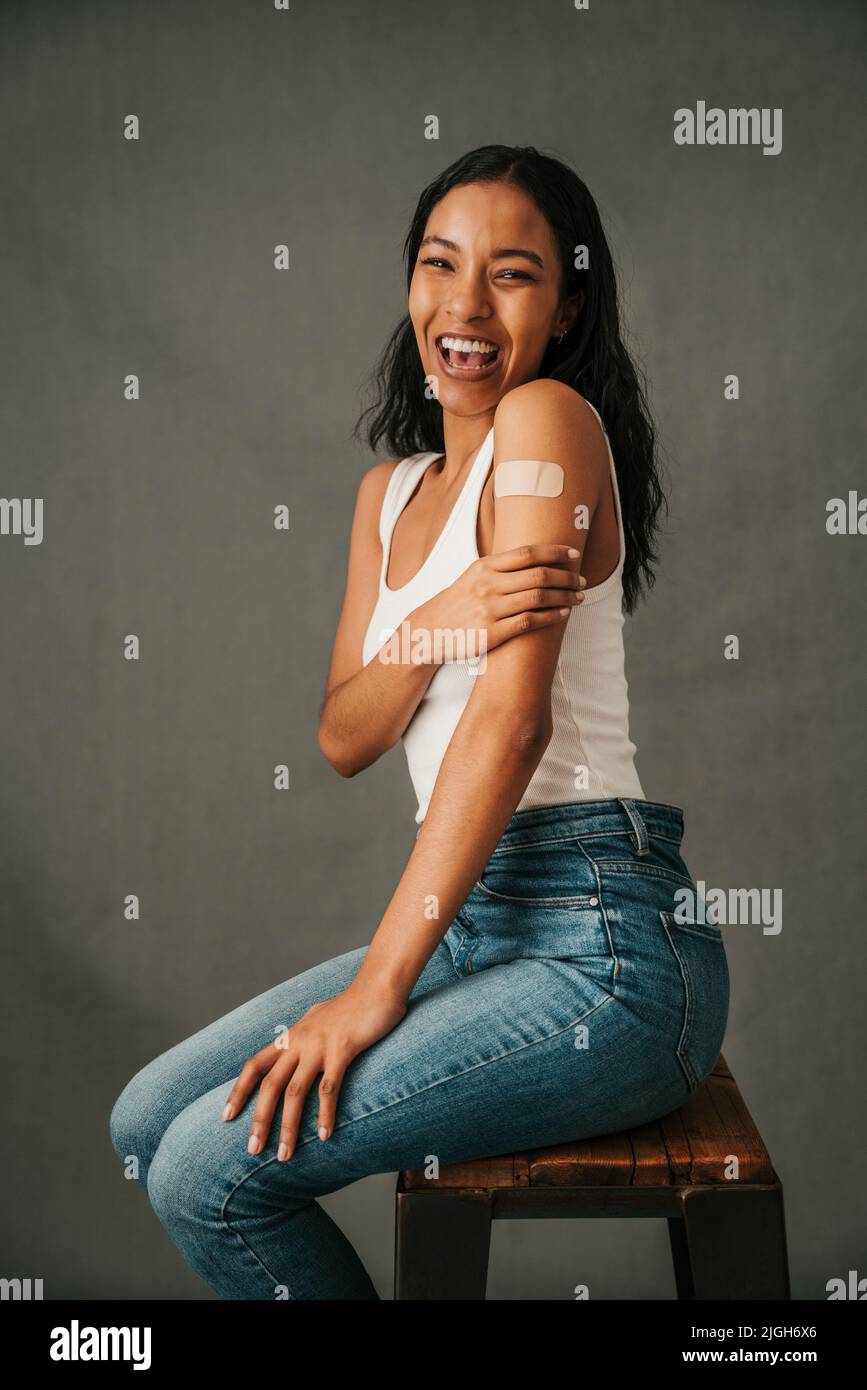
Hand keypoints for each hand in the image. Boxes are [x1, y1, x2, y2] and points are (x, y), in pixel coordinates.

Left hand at [222, 983, 407, 1160]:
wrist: (377, 987)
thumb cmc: (351, 1005)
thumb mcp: (317, 1018)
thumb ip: (303, 1035)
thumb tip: (291, 1045)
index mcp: (290, 1037)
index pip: (254, 1065)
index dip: (238, 1091)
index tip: (226, 1117)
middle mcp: (299, 1042)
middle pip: (270, 1085)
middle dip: (259, 1120)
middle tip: (253, 1149)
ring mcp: (319, 1046)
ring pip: (295, 1093)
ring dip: (288, 1127)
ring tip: (284, 1154)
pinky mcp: (342, 1050)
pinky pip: (329, 1089)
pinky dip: (325, 1115)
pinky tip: (325, 1136)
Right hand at [418, 544, 585, 663]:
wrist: (430, 631)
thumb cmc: (458, 602)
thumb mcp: (474, 576)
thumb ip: (502, 567)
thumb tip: (537, 558)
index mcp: (485, 567)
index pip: (528, 553)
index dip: (555, 552)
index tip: (574, 554)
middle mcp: (488, 585)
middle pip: (539, 575)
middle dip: (566, 577)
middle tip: (581, 580)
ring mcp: (490, 609)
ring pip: (539, 598)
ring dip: (565, 597)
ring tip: (579, 597)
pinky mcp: (492, 633)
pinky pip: (531, 622)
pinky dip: (552, 617)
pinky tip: (564, 614)